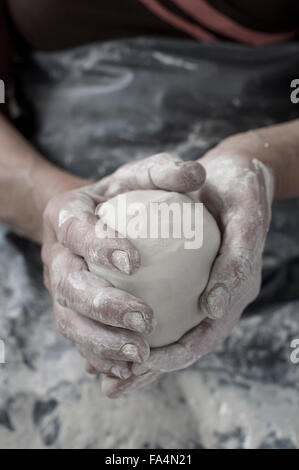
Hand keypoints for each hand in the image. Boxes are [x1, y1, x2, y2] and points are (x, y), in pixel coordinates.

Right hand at [42, 153, 205, 379]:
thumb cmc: (121, 196)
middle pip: (68, 285)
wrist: (91, 219)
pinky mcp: (69, 310)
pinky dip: (100, 356)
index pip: (75, 230)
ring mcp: (59, 287)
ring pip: (69, 320)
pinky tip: (128, 370)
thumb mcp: (140, 175)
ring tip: (140, 354)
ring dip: (101, 342)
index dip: (98, 246)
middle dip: (103, 306)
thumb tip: (198, 174)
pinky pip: (78, 338)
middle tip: (145, 320)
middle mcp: (56, 254)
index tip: (135, 261)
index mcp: (65, 216)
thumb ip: (165, 172)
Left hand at [101, 143, 274, 397]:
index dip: (178, 354)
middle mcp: (217, 297)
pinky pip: (160, 308)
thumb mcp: (245, 217)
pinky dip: (136, 326)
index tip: (144, 362)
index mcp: (236, 289)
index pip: (207, 334)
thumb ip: (236, 262)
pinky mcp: (183, 280)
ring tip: (105, 375)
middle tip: (114, 382)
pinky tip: (107, 334)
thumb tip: (211, 309)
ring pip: (168, 332)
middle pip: (183, 343)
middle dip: (149, 366)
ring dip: (138, 356)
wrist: (233, 177)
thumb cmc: (241, 190)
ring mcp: (200, 291)